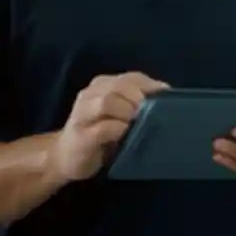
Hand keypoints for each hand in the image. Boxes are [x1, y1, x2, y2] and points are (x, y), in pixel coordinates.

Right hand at [47, 72, 168, 183]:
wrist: (65, 157)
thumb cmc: (101, 135)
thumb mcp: (119, 114)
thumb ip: (137, 104)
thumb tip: (170, 100)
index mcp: (102, 86)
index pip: (131, 77)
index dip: (151, 85)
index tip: (168, 96)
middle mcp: (90, 94)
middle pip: (120, 86)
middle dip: (140, 98)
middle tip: (155, 113)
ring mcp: (83, 114)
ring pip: (108, 101)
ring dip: (129, 111)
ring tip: (140, 122)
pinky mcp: (82, 135)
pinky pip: (103, 128)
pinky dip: (119, 130)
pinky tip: (127, 135)